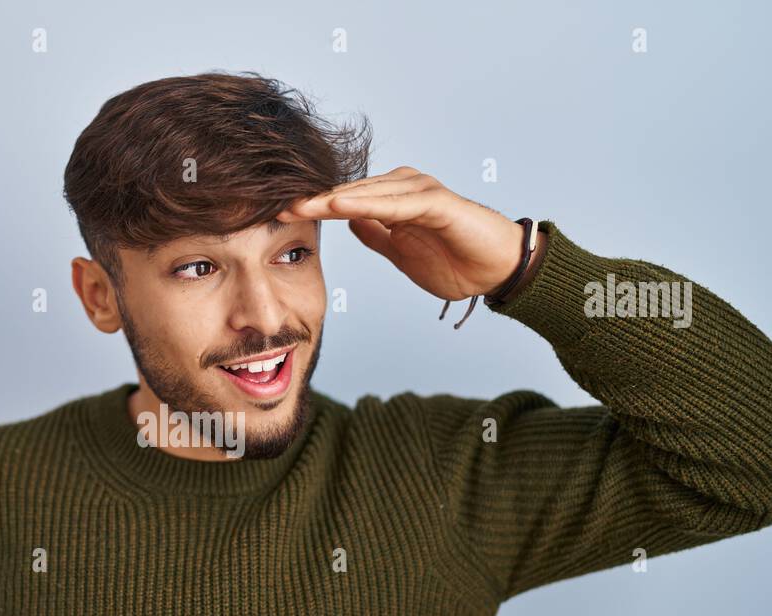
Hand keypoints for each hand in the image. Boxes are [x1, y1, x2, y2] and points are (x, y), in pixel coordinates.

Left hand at [276, 166, 541, 301]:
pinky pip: (396, 203)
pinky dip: (367, 204)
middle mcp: (403, 189)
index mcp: (392, 201)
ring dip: (331, 199)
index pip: (342, 203)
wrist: (498, 270)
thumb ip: (377, 235)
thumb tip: (348, 223)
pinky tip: (339, 205)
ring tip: (298, 206)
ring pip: (367, 194)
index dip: (310, 209)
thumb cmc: (455, 260)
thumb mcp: (402, 252)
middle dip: (312, 201)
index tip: (274, 216)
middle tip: (273, 206)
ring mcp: (420, 193)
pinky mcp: (437, 202)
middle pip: (348, 193)